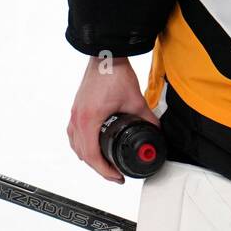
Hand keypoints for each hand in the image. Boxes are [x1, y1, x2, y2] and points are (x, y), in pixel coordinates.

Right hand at [66, 54, 159, 183]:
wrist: (105, 54)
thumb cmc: (114, 73)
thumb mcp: (135, 100)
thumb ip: (147, 117)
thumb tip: (156, 130)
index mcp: (89, 120)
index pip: (92, 156)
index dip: (105, 171)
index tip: (117, 176)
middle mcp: (78, 119)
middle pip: (83, 154)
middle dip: (98, 167)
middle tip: (114, 173)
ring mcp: (75, 113)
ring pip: (76, 145)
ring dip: (88, 157)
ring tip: (103, 163)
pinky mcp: (77, 108)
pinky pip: (74, 133)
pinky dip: (82, 144)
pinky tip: (91, 144)